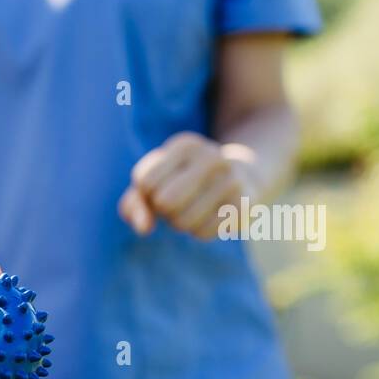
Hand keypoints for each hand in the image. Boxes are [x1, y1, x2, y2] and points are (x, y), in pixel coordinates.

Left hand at [118, 131, 257, 240]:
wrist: (242, 177)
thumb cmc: (185, 180)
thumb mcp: (156, 181)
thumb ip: (135, 203)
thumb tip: (144, 228)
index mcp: (185, 144)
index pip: (145, 181)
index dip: (147, 194)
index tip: (163, 185)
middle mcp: (211, 157)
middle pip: (164, 202)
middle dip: (163, 210)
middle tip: (178, 201)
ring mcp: (231, 181)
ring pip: (182, 222)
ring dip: (181, 223)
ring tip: (195, 208)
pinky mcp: (243, 206)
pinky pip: (202, 234)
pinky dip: (199, 231)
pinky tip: (211, 216)